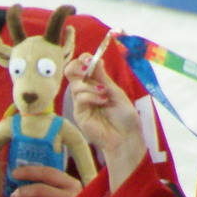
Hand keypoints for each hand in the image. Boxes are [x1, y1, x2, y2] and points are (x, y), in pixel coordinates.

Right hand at [67, 58, 144, 179]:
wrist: (125, 137)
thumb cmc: (124, 116)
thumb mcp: (116, 93)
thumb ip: (103, 78)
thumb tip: (96, 60)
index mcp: (95, 83)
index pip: (82, 66)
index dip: (83, 59)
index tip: (91, 59)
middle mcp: (85, 91)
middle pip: (71, 72)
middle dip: (78, 67)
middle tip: (87, 69)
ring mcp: (81, 102)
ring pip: (75, 85)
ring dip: (90, 86)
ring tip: (104, 93)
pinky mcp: (79, 113)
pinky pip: (79, 98)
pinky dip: (91, 96)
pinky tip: (103, 102)